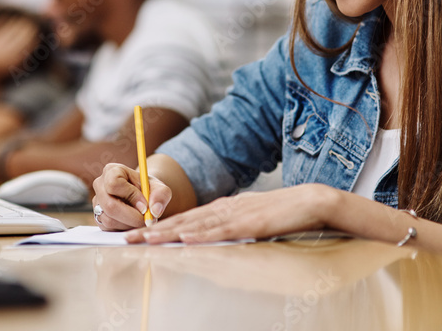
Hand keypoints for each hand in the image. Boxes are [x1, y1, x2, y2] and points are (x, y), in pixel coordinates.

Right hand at [92, 163, 172, 230]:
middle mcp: (100, 185)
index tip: (145, 205)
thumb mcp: (159, 188)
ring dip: (129, 224)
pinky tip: (133, 223)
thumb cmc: (148, 189)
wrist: (142, 197)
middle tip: (146, 220)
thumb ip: (161, 195)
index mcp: (112, 171)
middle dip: (131, 217)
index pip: (115, 184)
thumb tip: (155, 210)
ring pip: (109, 219)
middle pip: (110, 205)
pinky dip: (124, 228)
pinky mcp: (98, 216)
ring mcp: (97, 202)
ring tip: (142, 220)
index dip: (131, 196)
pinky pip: (109, 228)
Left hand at [125, 184, 337, 244]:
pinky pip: (222, 230)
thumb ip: (228, 226)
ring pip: (197, 225)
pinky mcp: (252, 223)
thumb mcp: (249, 218)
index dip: (159, 226)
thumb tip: (208, 237)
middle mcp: (225, 208)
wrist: (311, 201)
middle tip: (129, 239)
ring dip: (170, 232)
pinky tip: (186, 238)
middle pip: (184, 220)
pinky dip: (203, 234)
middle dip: (154, 230)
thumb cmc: (282, 213)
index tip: (138, 234)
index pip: (185, 218)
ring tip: (147, 239)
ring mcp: (237, 214)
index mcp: (223, 207)